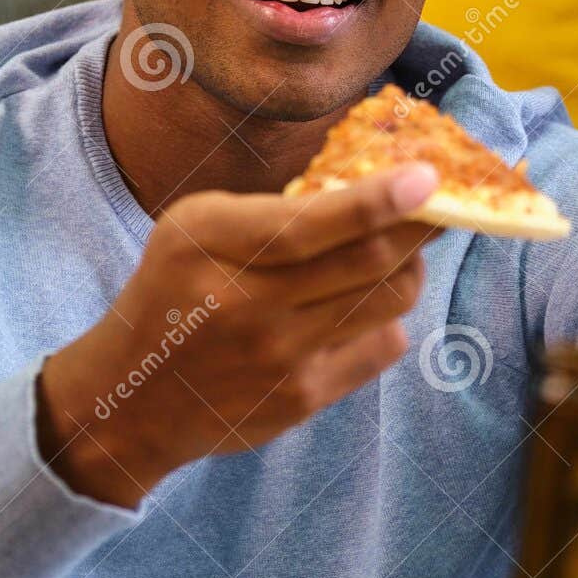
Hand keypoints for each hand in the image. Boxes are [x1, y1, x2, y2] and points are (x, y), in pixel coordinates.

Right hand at [36, 161, 440, 507]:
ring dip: (411, 265)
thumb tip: (373, 182)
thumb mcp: (195, 228)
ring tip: (404, 246)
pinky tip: (368, 299)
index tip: (427, 177)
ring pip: (386, 301)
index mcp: (210, 243)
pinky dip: (388, 314)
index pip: (308, 224)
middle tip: (445, 199)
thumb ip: (271, 209)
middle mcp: (245, 304)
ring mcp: (278, 358)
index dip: (377, 200)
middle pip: (366, 261)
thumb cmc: (173, 291)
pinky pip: (381, 344)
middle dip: (421, 224)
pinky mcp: (302, 399)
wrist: (131, 400)